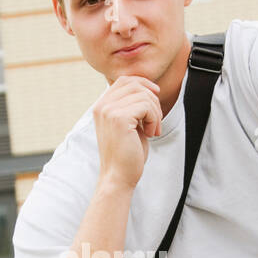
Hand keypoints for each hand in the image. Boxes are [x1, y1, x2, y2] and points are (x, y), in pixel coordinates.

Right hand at [93, 75, 162, 190]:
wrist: (118, 177)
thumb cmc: (127, 153)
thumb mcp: (129, 124)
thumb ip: (132, 106)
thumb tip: (149, 87)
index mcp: (101, 106)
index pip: (124, 80)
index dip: (143, 83)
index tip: (156, 95)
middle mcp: (102, 106)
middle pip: (135, 85)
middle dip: (152, 100)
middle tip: (156, 121)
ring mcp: (108, 111)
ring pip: (143, 95)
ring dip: (155, 112)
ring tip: (153, 130)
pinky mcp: (119, 118)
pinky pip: (146, 106)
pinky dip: (155, 119)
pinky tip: (151, 133)